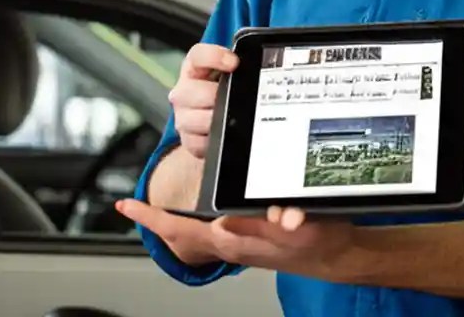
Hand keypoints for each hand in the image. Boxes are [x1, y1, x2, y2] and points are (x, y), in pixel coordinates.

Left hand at [116, 199, 354, 275]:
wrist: (333, 257)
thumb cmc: (319, 241)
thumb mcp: (300, 229)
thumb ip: (272, 225)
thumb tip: (237, 220)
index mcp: (237, 239)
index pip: (182, 229)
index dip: (153, 218)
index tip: (130, 206)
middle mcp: (231, 245)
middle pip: (181, 235)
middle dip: (155, 222)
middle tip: (130, 206)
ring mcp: (237, 246)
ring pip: (192, 237)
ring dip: (169, 224)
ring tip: (145, 211)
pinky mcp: (245, 244)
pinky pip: (208, 236)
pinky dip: (190, 226)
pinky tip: (187, 216)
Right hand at [170, 44, 238, 158]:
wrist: (214, 123)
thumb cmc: (228, 93)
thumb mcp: (234, 75)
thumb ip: (245, 68)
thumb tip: (268, 66)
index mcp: (196, 68)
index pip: (198, 56)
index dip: (215, 57)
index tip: (234, 63)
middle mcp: (185, 91)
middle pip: (195, 91)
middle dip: (219, 96)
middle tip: (237, 99)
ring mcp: (183, 116)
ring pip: (196, 119)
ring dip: (219, 120)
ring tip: (233, 118)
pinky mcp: (188, 140)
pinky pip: (199, 142)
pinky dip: (215, 140)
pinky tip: (226, 134)